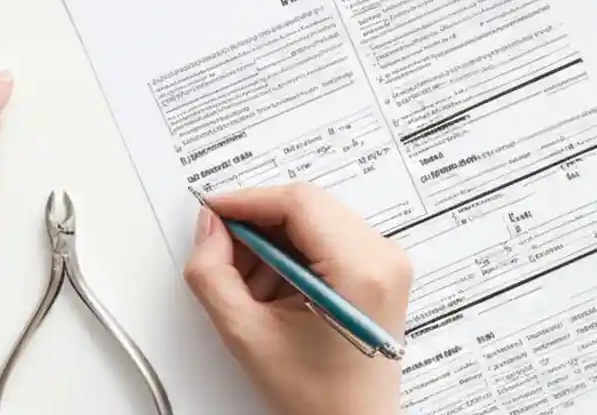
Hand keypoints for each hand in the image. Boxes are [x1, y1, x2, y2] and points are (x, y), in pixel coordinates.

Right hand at [183, 183, 411, 414]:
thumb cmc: (318, 398)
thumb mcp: (247, 335)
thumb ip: (213, 274)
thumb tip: (209, 229)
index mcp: (361, 271)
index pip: (297, 203)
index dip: (247, 200)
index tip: (213, 210)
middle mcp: (384, 259)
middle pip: (307, 205)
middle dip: (257, 221)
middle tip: (222, 247)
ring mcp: (386, 263)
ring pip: (314, 218)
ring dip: (272, 239)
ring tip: (249, 281)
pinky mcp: (379, 270)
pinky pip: (327, 236)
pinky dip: (291, 251)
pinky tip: (273, 286)